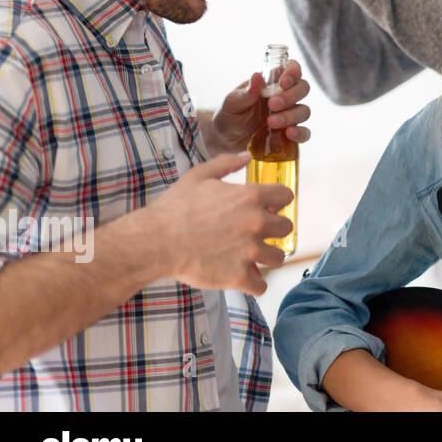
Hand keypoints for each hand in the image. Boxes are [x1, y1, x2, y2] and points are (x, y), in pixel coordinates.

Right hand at [145, 152, 294, 293]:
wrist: (155, 241)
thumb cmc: (174, 208)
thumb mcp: (199, 176)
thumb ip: (227, 163)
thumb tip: (247, 156)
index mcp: (251, 197)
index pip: (286, 196)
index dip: (278, 201)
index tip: (269, 208)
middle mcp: (256, 223)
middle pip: (286, 227)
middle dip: (274, 230)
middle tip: (258, 234)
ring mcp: (249, 251)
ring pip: (278, 257)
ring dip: (267, 257)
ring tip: (252, 257)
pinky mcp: (239, 276)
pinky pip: (261, 285)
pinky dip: (254, 284)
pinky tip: (244, 278)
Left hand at [210, 60, 310, 154]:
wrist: (226, 139)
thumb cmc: (230, 115)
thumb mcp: (232, 103)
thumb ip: (246, 93)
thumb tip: (257, 76)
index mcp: (272, 83)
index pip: (292, 68)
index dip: (293, 72)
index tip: (284, 83)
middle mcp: (285, 96)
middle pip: (303, 88)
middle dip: (290, 96)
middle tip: (272, 105)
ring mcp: (290, 115)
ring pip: (304, 110)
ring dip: (291, 116)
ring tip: (271, 122)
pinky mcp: (290, 134)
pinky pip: (305, 132)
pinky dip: (300, 133)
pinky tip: (289, 134)